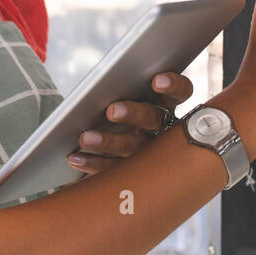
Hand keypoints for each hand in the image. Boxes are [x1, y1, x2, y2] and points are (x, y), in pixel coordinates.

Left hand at [66, 72, 193, 174]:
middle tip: (112, 111)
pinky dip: (93, 163)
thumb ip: (124, 91)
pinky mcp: (133, 173)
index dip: (172, 86)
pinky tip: (75, 158)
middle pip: (153, 119)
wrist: (139, 164)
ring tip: (85, 137)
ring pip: (133, 147)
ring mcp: (150, 154)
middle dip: (133, 113)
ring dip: (108, 142)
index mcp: (166, 106)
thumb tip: (97, 86)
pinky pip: (114, 169)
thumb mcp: (133, 102)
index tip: (157, 81)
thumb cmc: (129, 116)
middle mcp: (163, 130)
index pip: (180, 93)